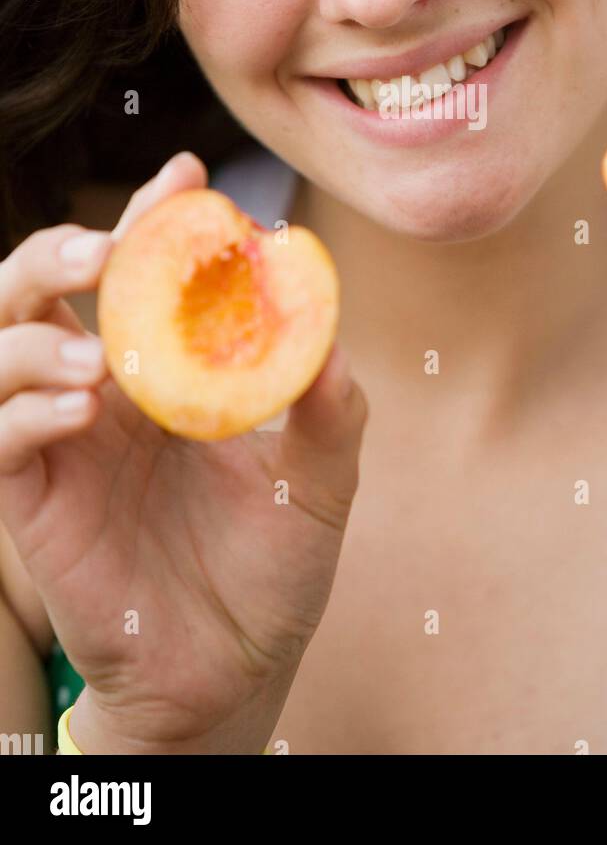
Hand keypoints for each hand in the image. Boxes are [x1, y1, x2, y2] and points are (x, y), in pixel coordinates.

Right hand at [0, 152, 366, 753]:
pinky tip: (82, 408)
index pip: (142, 270)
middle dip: (62, 249)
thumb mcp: (320, 483)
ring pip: (1, 350)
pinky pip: (0, 440)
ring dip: (37, 333)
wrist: (234, 673)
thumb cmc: (272, 568)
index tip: (189, 176)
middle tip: (110, 248)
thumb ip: (331, 411)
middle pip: (42, 287)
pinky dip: (27, 410)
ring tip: (100, 358)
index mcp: (166, 369)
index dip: (154, 216)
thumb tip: (330, 336)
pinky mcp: (35, 503)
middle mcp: (105, 392)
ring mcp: (63, 444)